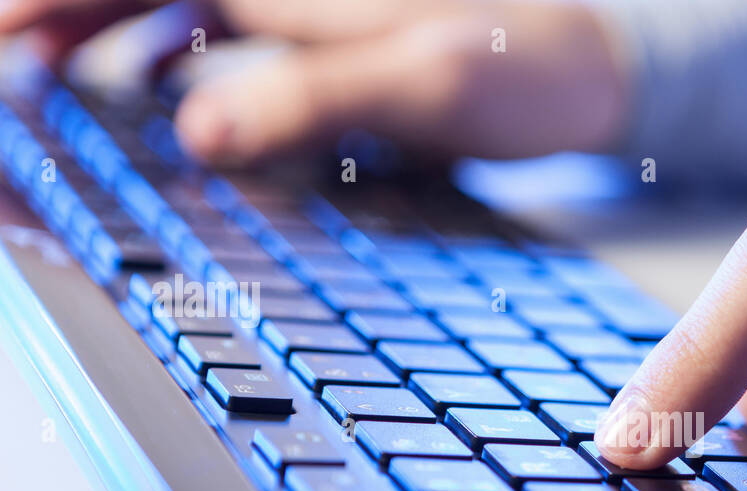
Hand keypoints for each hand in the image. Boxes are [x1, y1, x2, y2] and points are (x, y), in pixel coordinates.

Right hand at [0, 0, 627, 161]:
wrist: (595, 64)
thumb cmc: (525, 66)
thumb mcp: (422, 87)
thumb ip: (306, 98)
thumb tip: (196, 129)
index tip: (4, 35)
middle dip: (62, 8)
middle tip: (7, 62)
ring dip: (105, 23)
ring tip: (44, 68)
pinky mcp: (325, 18)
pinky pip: (219, 15)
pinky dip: (170, 40)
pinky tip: (159, 78)